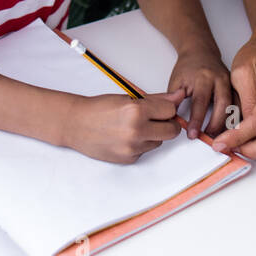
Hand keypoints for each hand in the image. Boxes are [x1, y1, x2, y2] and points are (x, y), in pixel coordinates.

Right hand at [66, 89, 185, 164]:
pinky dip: (141, 144)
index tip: (160, 108)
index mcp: (137, 111)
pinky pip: (146, 151)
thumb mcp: (129, 97)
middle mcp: (136, 131)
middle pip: (172, 131)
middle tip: (155, 118)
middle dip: (167, 123)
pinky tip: (126, 136)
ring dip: (153, 134)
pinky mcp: (129, 159)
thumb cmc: (100, 108)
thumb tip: (179, 96)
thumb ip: (157, 99)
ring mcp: (132, 148)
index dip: (167, 108)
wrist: (76, 124)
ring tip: (135, 126)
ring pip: (159, 142)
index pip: (170, 111)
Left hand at [167, 46, 231, 140]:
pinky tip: (234, 131)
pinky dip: (239, 119)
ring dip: (230, 125)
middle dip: (217, 125)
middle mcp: (220, 79)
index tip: (192, 134)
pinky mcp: (236, 87)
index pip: (200, 102)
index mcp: (203, 77)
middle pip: (223, 105)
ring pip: (235, 106)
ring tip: (222, 140)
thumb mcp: (176, 81)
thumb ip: (175, 100)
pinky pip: (241, 105)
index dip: (196, 120)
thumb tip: (173, 121)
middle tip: (209, 140)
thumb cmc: (188, 67)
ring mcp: (230, 83)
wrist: (200, 51)